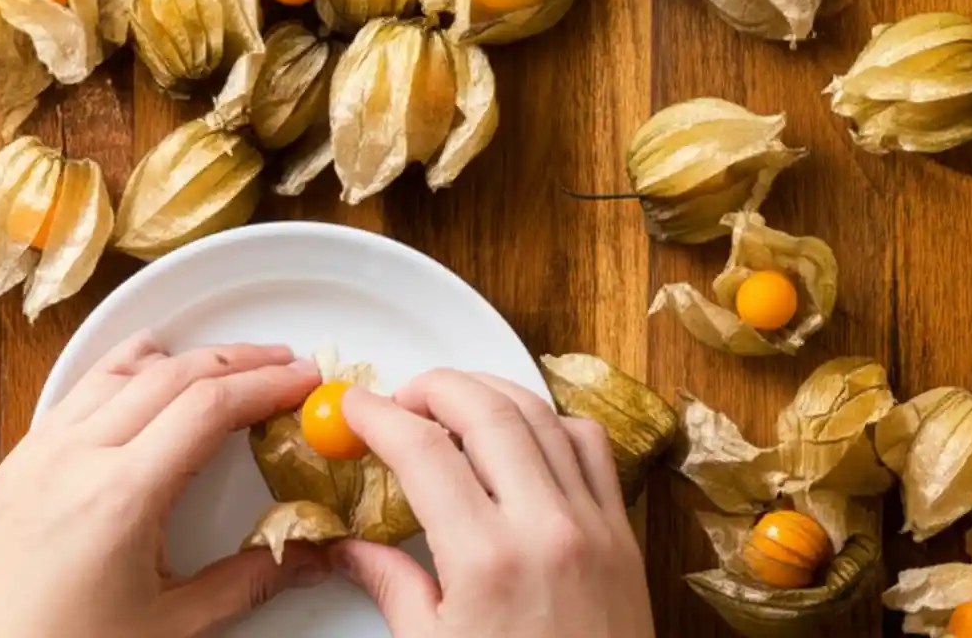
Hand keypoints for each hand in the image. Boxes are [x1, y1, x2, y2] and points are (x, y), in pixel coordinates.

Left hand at [0, 333, 325, 637]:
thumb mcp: (173, 626)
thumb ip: (249, 581)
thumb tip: (313, 556)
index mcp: (118, 496)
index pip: (208, 407)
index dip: (266, 384)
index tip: (305, 380)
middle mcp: (74, 458)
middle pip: (173, 375)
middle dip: (239, 361)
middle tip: (287, 363)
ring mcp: (39, 453)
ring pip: (124, 371)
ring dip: (187, 358)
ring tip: (233, 361)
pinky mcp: (19, 461)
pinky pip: (81, 390)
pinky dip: (128, 368)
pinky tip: (151, 366)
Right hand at [334, 370, 655, 637]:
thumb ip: (391, 584)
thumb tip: (349, 549)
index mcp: (485, 559)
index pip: (423, 451)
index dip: (380, 415)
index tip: (356, 405)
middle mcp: (544, 526)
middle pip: (485, 409)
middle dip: (434, 386)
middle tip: (401, 398)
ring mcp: (592, 523)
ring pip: (541, 414)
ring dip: (490, 391)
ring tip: (452, 402)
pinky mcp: (621, 532)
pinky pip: (591, 445)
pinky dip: (552, 419)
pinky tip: (523, 431)